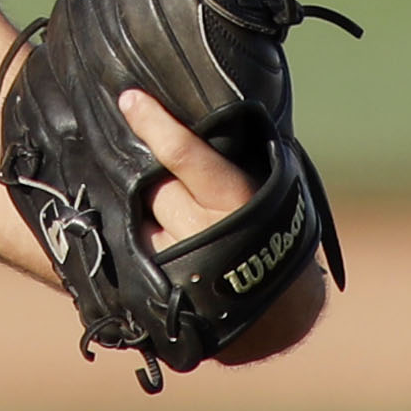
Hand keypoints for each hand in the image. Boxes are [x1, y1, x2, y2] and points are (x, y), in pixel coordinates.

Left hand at [119, 89, 329, 362]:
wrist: (281, 311)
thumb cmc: (274, 233)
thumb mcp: (268, 189)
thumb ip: (234, 160)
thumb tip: (203, 115)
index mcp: (235, 197)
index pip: (184, 154)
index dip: (154, 124)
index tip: (129, 99)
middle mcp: (203, 230)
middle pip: (154, 186)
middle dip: (154, 181)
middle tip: (170, 185)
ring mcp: (178, 262)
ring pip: (139, 220)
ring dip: (145, 216)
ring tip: (172, 224)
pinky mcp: (160, 287)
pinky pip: (136, 251)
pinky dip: (140, 242)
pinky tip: (157, 245)